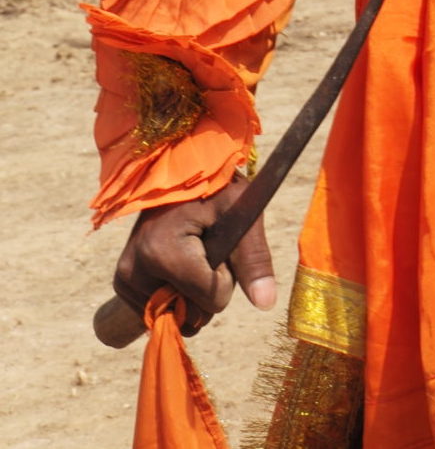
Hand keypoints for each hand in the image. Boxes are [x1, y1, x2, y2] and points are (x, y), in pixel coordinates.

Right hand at [112, 177, 275, 334]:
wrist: (178, 167)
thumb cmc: (214, 185)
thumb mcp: (241, 211)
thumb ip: (254, 258)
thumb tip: (266, 303)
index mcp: (162, 255)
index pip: (213, 301)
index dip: (226, 273)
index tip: (219, 239)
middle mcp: (135, 271)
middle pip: (193, 312)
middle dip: (207, 286)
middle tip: (203, 242)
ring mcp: (125, 278)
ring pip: (176, 312)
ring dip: (190, 289)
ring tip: (189, 248)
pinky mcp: (122, 281)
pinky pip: (160, 309)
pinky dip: (174, 291)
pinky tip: (175, 260)